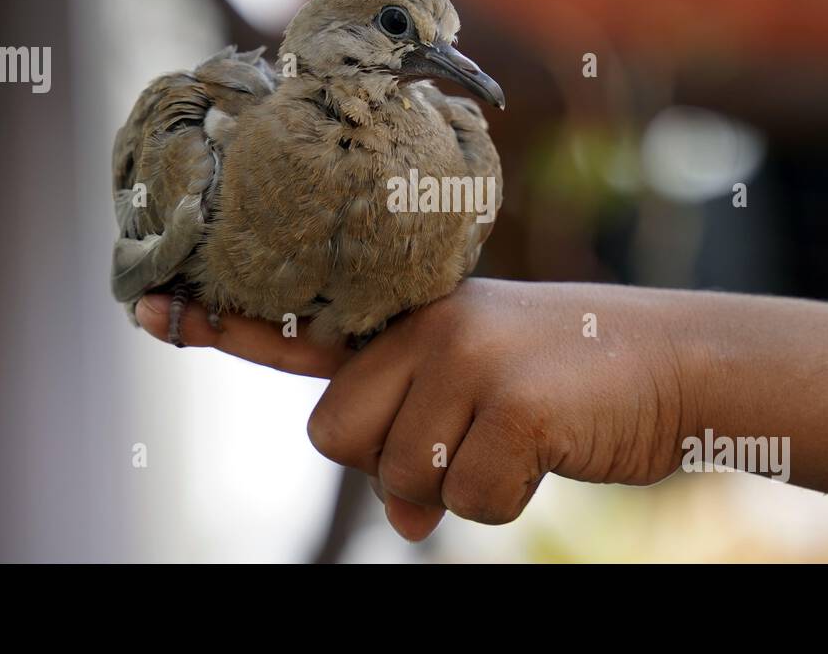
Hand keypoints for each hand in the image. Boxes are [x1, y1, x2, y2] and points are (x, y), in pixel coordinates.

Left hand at [136, 278, 698, 540]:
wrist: (676, 361)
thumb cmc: (570, 381)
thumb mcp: (481, 385)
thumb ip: (416, 433)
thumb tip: (396, 519)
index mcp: (412, 319)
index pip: (301, 327)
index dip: (224, 324)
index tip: (150, 308)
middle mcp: (428, 327)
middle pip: (335, 437)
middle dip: (390, 464)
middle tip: (465, 440)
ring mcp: (468, 359)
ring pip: (397, 479)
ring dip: (453, 487)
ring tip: (518, 438)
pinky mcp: (512, 404)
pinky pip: (462, 505)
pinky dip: (504, 503)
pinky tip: (547, 454)